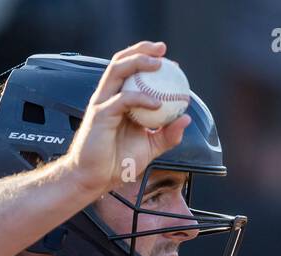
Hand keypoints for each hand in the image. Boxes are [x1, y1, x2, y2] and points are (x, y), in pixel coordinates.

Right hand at [61, 41, 191, 199]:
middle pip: (121, 62)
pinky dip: (141, 98)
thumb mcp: (149, 148)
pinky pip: (122, 99)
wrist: (94, 179)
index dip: (151, 62)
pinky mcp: (99, 115)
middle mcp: (108, 98)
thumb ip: (167, 134)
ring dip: (138, 62)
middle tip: (163, 50)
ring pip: (117, 71)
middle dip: (142, 49)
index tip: (173, 65)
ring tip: (158, 63)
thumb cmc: (116, 164)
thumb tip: (186, 119)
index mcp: (118, 101)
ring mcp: (102, 104)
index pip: (132, 72)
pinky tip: (157, 103)